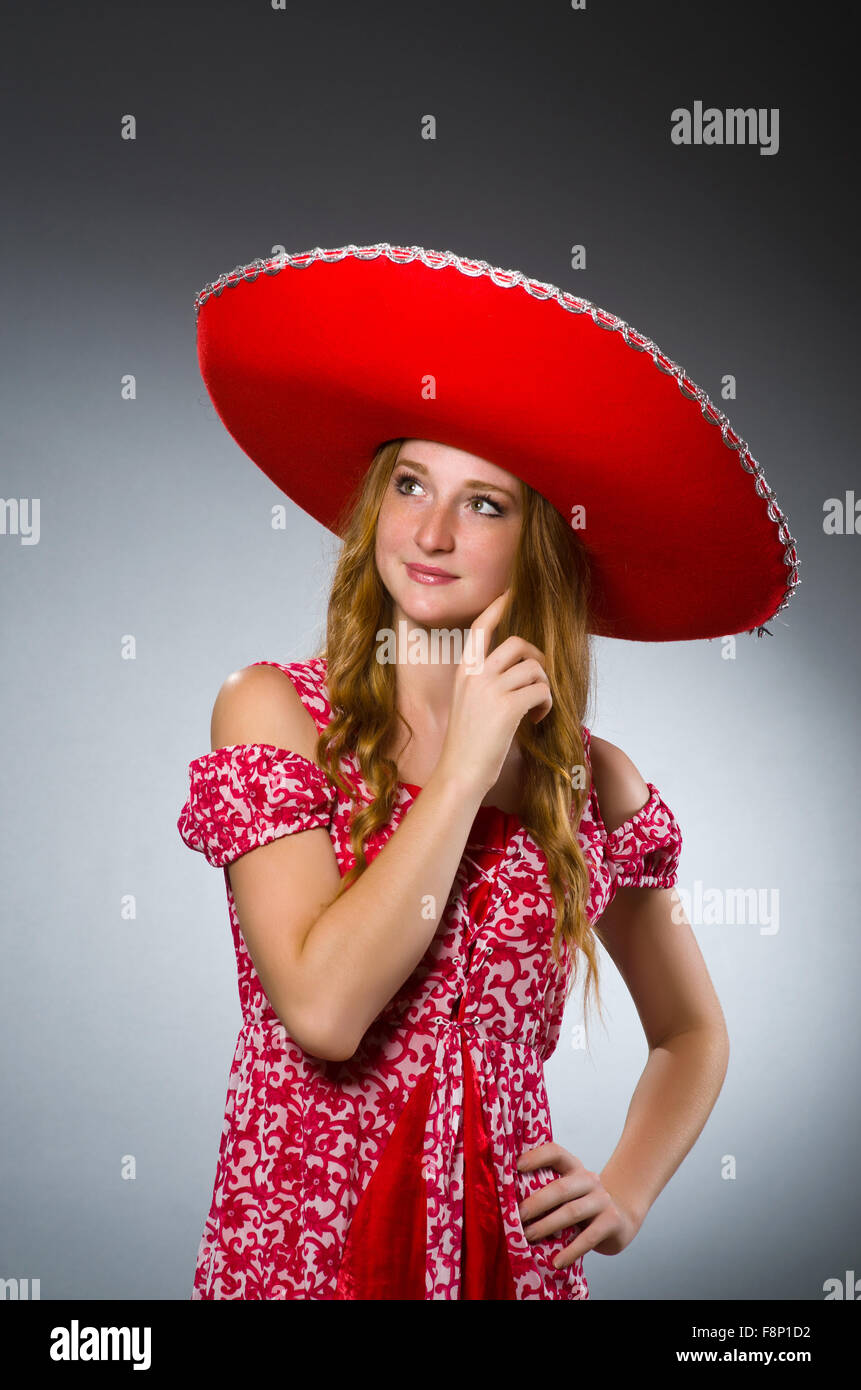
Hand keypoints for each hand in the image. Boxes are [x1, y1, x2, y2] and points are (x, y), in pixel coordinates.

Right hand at [435, 589, 552, 797]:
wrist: (460, 773)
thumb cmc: (469, 744)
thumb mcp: (469, 703)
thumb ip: (486, 682)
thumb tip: (521, 669)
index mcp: (464, 671)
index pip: (481, 628)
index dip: (497, 606)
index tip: (510, 590)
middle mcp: (475, 674)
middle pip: (518, 644)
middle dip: (537, 658)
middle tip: (540, 681)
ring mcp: (490, 689)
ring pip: (534, 668)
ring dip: (544, 687)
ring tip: (537, 708)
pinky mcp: (507, 707)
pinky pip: (542, 690)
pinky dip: (547, 704)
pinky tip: (537, 719)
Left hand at [516, 1142, 641, 1266]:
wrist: (620, 1220)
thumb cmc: (582, 1207)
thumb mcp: (568, 1193)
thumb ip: (547, 1191)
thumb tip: (509, 1204)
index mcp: (574, 1168)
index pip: (556, 1153)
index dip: (537, 1156)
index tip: (517, 1166)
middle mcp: (589, 1179)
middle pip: (561, 1188)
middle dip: (537, 1202)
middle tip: (519, 1216)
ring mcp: (602, 1199)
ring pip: (571, 1212)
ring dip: (547, 1225)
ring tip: (529, 1237)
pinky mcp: (612, 1221)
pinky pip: (588, 1237)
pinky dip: (571, 1251)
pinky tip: (557, 1262)